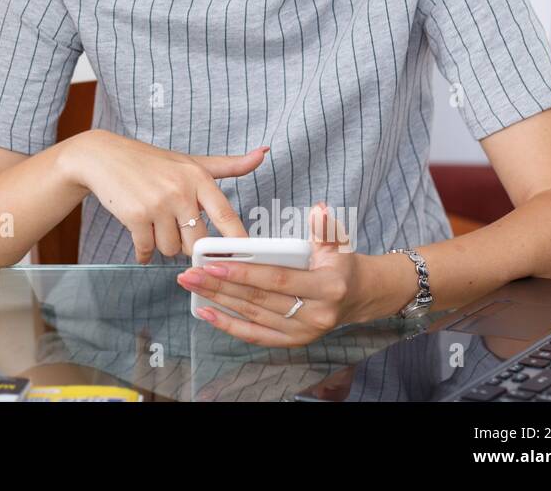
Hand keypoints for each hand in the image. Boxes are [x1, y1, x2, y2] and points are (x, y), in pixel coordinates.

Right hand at [59, 128, 268, 262]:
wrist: (103, 157)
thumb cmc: (152, 162)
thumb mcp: (191, 161)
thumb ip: (229, 165)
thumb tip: (263, 153)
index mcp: (199, 178)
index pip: (227, 217)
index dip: (238, 243)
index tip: (246, 260)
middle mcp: (181, 191)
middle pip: (197, 243)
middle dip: (187, 245)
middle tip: (176, 230)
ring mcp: (157, 204)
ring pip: (171, 249)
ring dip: (163, 245)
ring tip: (155, 224)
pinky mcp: (135, 216)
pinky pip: (147, 250)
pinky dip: (143, 252)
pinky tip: (140, 240)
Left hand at [177, 203, 377, 346]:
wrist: (361, 297)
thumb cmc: (342, 265)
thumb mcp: (338, 243)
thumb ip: (325, 227)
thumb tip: (320, 209)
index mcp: (327, 288)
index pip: (277, 280)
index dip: (244, 273)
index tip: (213, 265)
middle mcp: (315, 315)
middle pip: (258, 300)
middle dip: (220, 287)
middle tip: (189, 274)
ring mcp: (303, 332)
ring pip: (252, 317)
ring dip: (218, 302)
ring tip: (191, 286)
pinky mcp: (293, 341)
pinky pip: (256, 335)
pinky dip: (229, 325)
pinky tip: (206, 312)